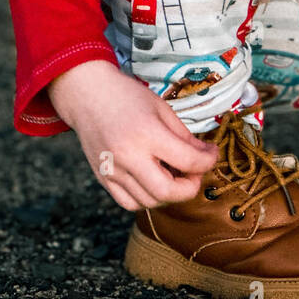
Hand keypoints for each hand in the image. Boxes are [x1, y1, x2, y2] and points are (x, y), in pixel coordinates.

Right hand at [47, 60, 217, 211]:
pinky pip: (129, 203)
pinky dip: (147, 199)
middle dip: (191, 187)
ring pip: (149, 201)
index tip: (212, 154)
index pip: (189, 161)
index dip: (208, 161)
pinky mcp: (103, 178)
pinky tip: (154, 182)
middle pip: (168, 192)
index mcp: (147, 134)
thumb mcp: (162, 108)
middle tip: (195, 173)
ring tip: (175, 176)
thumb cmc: (127, 96)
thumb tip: (205, 156)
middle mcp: (128, 156)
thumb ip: (184, 136)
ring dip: (170, 195)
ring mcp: (113, 170)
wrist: (87, 95)